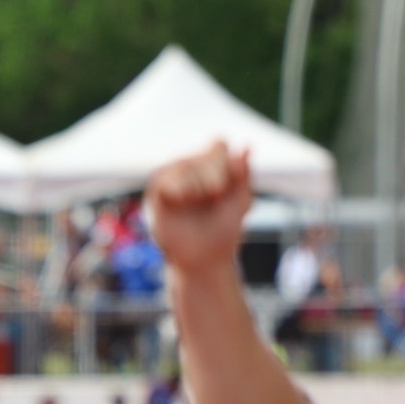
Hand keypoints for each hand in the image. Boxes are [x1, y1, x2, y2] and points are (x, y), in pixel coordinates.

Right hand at [146, 141, 252, 275]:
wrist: (204, 258)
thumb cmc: (223, 229)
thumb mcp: (241, 200)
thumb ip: (243, 173)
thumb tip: (247, 146)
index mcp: (211, 163)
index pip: (219, 145)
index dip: (227, 167)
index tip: (228, 191)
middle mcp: (189, 164)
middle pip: (208, 155)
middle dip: (217, 181)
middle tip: (212, 201)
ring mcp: (171, 175)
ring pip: (186, 164)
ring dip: (198, 190)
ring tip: (195, 205)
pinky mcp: (156, 190)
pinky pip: (166, 179)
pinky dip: (180, 192)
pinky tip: (182, 203)